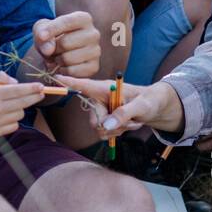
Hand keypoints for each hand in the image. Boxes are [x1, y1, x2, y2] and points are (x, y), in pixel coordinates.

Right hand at [0, 72, 44, 136]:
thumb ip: (0, 77)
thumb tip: (17, 83)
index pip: (18, 91)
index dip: (32, 88)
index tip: (41, 86)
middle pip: (23, 103)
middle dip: (34, 97)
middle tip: (41, 93)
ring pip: (20, 114)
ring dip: (20, 108)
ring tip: (10, 104)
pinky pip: (14, 125)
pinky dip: (13, 119)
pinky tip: (5, 114)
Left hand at [32, 11, 100, 77]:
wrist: (59, 52)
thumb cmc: (51, 36)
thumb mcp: (41, 28)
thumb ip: (41, 33)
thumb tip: (48, 50)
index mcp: (83, 19)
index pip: (67, 22)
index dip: (52, 29)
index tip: (41, 37)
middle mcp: (93, 34)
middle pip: (65, 43)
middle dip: (52, 49)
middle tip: (50, 50)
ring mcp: (96, 51)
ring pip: (67, 59)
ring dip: (56, 61)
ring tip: (56, 57)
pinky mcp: (94, 67)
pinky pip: (72, 71)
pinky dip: (62, 71)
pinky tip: (62, 66)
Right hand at [54, 76, 179, 137]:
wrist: (156, 108)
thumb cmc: (150, 100)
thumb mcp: (142, 106)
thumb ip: (124, 113)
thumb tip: (106, 125)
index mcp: (105, 88)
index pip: (83, 85)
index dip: (69, 82)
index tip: (55, 77)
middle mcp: (99, 99)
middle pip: (94, 119)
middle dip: (112, 125)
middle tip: (130, 121)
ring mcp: (102, 111)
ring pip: (100, 129)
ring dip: (119, 130)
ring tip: (133, 121)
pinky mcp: (106, 121)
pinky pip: (105, 133)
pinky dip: (119, 133)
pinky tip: (129, 125)